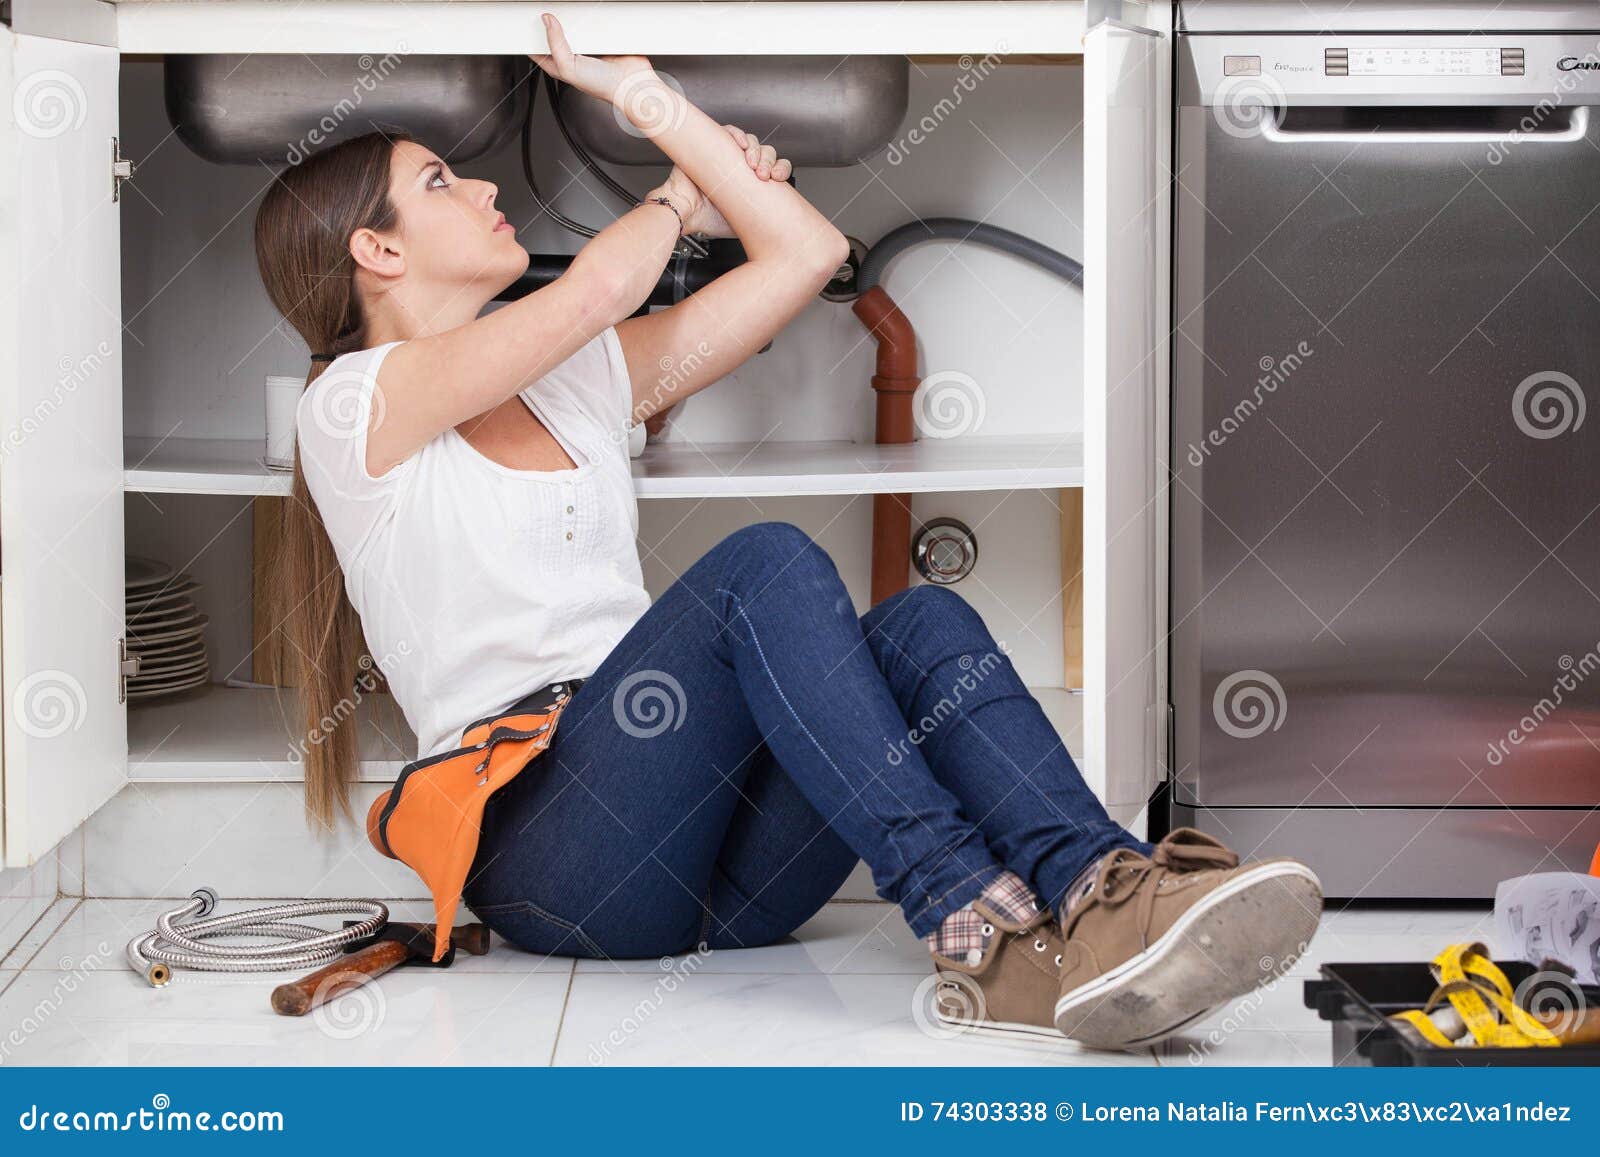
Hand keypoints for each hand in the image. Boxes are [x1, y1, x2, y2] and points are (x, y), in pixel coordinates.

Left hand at [529, 12, 653, 104]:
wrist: (631, 83)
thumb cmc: (603, 86)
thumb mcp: (569, 68)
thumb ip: (556, 45)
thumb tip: (548, 22)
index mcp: (560, 67)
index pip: (539, 50)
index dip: (531, 38)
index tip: (528, 24)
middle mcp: (573, 56)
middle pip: (556, 35)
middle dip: (552, 24)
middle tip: (549, 12)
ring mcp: (588, 47)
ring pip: (575, 28)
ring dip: (575, 21)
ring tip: (572, 15)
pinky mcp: (602, 39)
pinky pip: (594, 25)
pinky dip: (593, 20)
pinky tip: (592, 20)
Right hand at [648, 128, 791, 240]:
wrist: (683, 212)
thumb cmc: (706, 218)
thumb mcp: (741, 220)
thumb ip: (758, 215)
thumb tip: (777, 219)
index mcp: (750, 182)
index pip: (773, 168)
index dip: (780, 169)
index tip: (779, 179)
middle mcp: (740, 167)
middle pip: (766, 153)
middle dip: (769, 162)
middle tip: (765, 175)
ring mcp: (727, 154)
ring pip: (751, 141)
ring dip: (756, 150)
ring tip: (752, 163)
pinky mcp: (712, 144)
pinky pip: (729, 131)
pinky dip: (737, 135)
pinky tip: (742, 145)